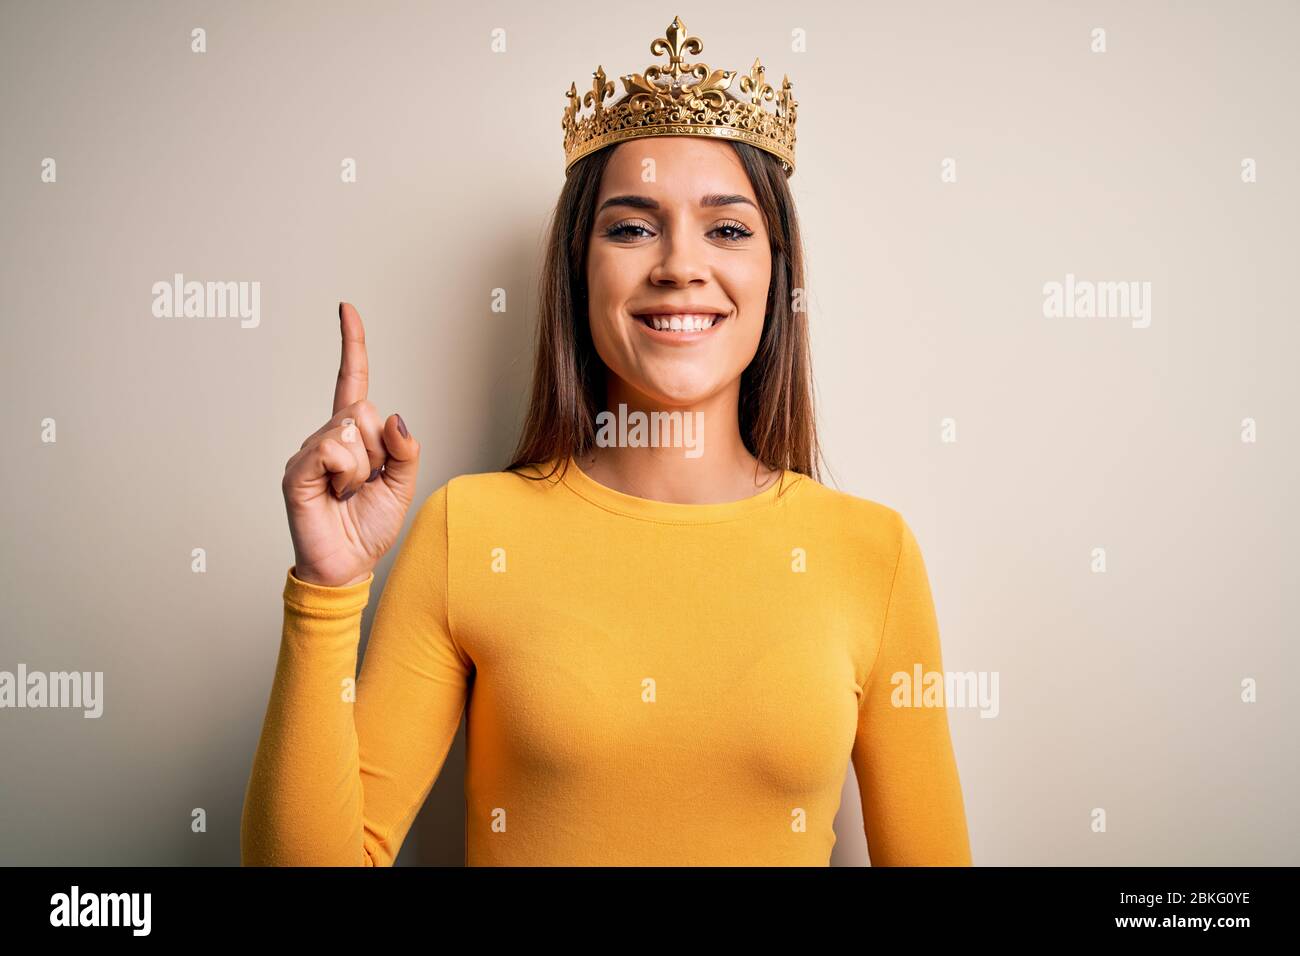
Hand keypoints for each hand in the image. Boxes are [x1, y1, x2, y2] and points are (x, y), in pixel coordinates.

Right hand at [281, 302, 420, 586]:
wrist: (348, 565)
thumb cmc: (369, 527)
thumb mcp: (403, 485)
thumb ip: (406, 450)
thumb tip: (395, 417)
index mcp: (354, 437)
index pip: (352, 381)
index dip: (351, 345)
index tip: (346, 309)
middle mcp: (328, 437)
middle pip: (363, 409)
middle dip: (379, 448)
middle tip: (367, 482)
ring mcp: (309, 452)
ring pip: (351, 430)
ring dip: (364, 467)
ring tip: (350, 493)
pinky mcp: (298, 471)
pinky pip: (333, 450)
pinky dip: (347, 474)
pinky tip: (336, 495)